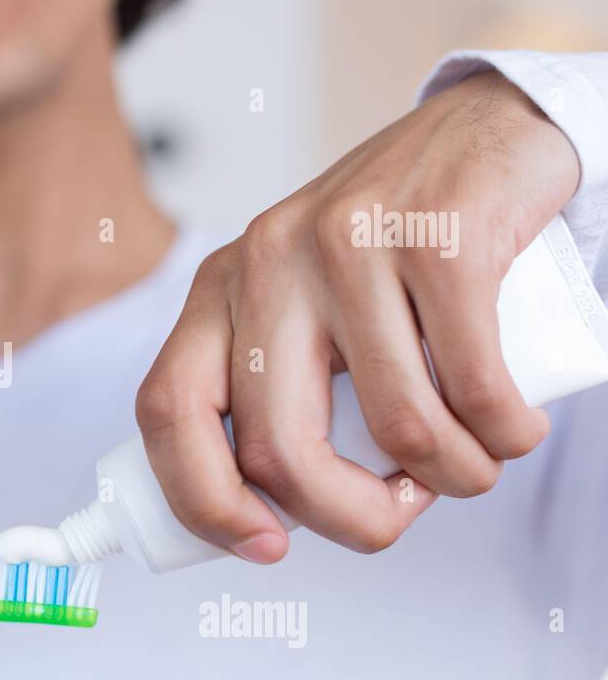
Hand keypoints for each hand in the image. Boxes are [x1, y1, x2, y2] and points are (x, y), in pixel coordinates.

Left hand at [137, 70, 579, 560]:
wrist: (490, 133)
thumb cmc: (393, 248)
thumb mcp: (305, 305)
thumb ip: (276, 382)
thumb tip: (275, 509)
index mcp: (221, 288)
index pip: (167, 410)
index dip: (202, 500)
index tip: (264, 546)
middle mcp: (270, 261)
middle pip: (275, 446)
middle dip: (345, 518)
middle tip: (394, 517)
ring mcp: (352, 244)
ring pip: (392, 427)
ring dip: (450, 478)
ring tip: (473, 461)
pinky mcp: (440, 237)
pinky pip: (473, 385)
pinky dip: (503, 435)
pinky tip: (512, 429)